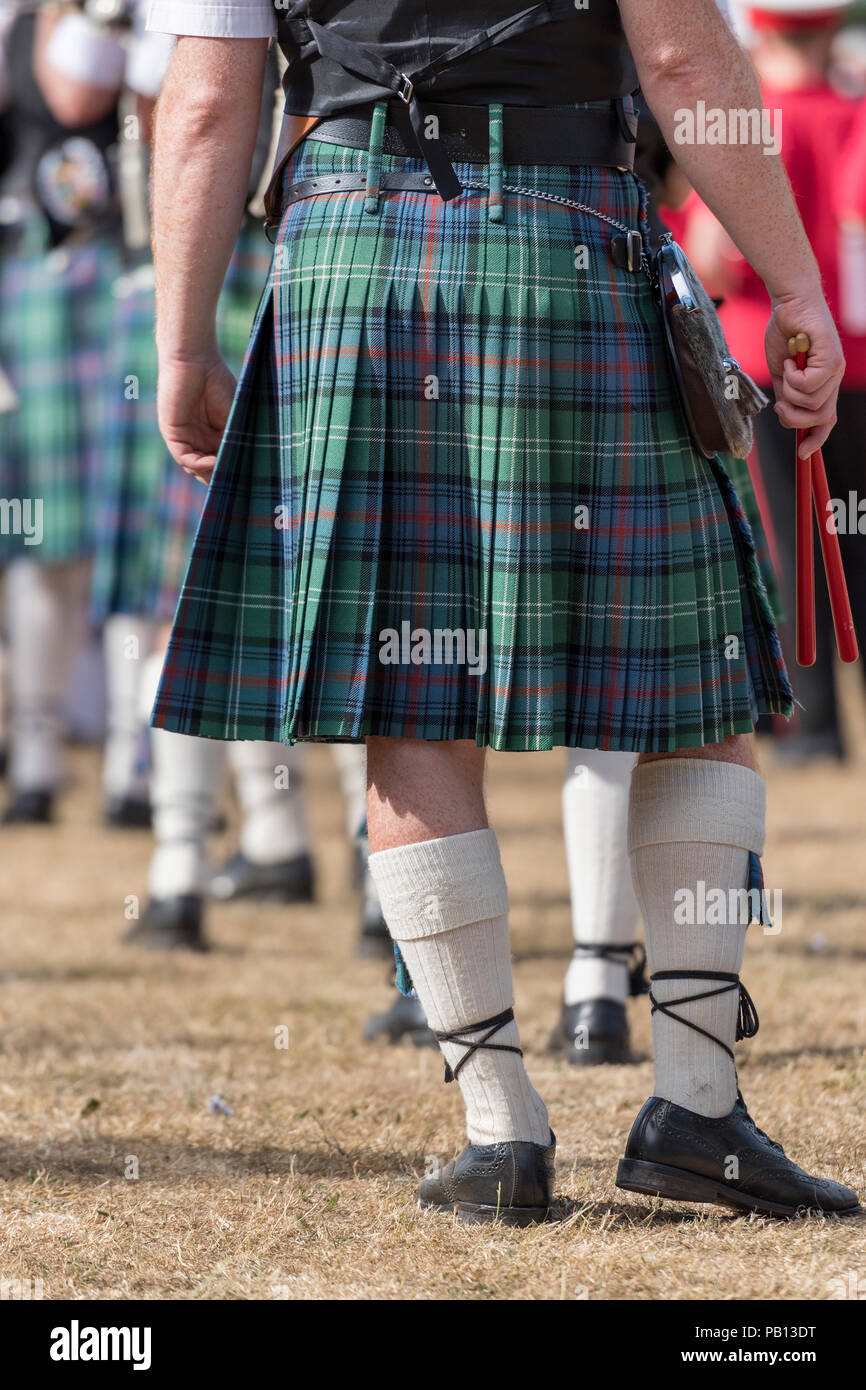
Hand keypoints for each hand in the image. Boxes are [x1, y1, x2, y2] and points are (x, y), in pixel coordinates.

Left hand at [157, 353, 237, 484]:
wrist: (195, 359)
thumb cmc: (217, 382)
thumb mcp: (233, 417)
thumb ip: (234, 440)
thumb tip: (248, 467)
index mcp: (213, 437)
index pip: (222, 464)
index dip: (234, 473)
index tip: (252, 479)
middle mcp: (198, 440)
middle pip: (208, 470)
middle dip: (222, 478)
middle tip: (240, 483)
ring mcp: (185, 438)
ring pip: (196, 467)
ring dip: (211, 473)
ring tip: (228, 471)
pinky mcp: (172, 433)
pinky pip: (184, 457)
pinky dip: (199, 463)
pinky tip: (214, 462)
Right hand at [764, 291, 844, 458]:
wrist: (790, 303)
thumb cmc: (784, 333)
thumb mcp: (782, 374)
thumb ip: (787, 395)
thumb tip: (787, 416)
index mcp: (824, 384)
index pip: (826, 420)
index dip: (817, 439)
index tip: (803, 455)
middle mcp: (834, 378)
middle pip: (820, 418)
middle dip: (794, 418)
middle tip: (780, 404)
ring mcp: (835, 369)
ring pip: (812, 402)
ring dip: (790, 391)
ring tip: (786, 369)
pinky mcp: (831, 358)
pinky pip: (809, 385)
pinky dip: (792, 376)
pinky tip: (791, 359)